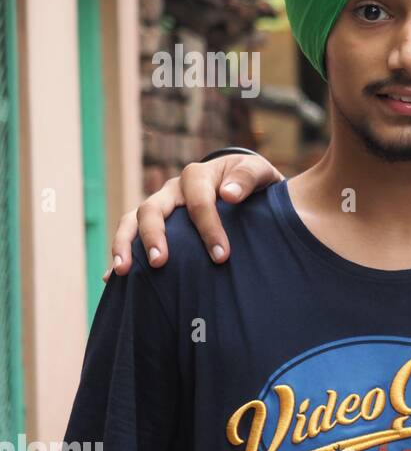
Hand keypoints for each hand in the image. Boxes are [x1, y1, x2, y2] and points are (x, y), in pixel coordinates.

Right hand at [104, 152, 283, 278]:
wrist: (242, 183)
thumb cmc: (251, 182)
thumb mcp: (258, 172)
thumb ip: (247, 177)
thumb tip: (229, 194)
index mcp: (197, 176)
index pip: (198, 201)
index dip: (208, 228)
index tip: (221, 256)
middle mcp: (172, 190)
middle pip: (153, 208)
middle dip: (154, 236)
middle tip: (159, 263)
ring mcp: (160, 206)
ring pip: (133, 220)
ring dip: (125, 244)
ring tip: (123, 271)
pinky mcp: (156, 223)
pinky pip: (130, 236)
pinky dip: (120, 253)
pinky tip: (112, 278)